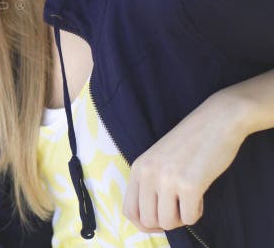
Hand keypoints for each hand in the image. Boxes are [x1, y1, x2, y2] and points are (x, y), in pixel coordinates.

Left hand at [123, 91, 245, 231]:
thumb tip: (150, 219)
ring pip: (167, 222)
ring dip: (181, 218)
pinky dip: (196, 213)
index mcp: (138, 168)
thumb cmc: (190, 142)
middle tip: (179, 210)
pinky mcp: (190, 184)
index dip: (144, 223)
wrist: (216, 121)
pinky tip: (200, 196)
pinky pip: (189, 218)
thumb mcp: (158, 159)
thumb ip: (150, 182)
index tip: (158, 222)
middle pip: (147, 220)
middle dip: (165, 222)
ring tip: (189, 201)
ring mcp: (168, 179)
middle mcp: (148, 174)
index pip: (129, 210)